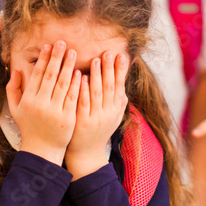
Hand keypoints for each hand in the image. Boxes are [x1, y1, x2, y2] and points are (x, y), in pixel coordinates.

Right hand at [7, 41, 80, 164]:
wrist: (42, 150)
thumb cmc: (29, 127)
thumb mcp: (15, 109)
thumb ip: (12, 89)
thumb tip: (16, 70)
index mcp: (29, 99)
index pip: (37, 74)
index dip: (43, 59)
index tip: (48, 46)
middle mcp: (41, 103)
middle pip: (50, 75)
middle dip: (56, 57)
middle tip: (62, 43)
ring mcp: (55, 110)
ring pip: (63, 84)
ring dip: (68, 66)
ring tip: (73, 52)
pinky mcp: (67, 117)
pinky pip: (72, 96)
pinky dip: (76, 83)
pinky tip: (80, 72)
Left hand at [65, 51, 128, 179]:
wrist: (86, 153)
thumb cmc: (98, 132)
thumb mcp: (112, 118)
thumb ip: (118, 103)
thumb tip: (124, 87)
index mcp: (116, 110)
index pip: (119, 86)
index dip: (120, 71)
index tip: (121, 55)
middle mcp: (108, 113)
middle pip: (110, 87)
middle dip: (110, 69)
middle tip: (108, 52)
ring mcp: (96, 118)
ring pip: (97, 93)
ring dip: (97, 75)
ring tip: (95, 60)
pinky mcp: (83, 122)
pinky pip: (83, 102)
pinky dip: (83, 89)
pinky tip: (81, 77)